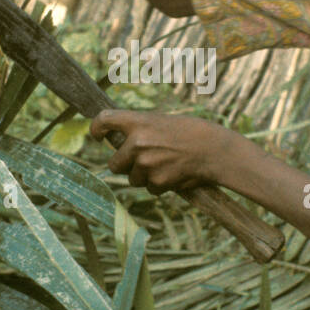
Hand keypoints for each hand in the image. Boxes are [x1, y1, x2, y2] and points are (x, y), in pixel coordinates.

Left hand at [89, 109, 234, 192]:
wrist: (213, 149)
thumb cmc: (190, 132)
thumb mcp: (161, 122)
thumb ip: (139, 130)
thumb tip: (120, 145)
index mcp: (138, 122)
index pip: (104, 120)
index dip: (96, 129)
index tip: (98, 135)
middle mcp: (137, 142)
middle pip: (114, 164)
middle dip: (125, 166)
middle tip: (143, 160)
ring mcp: (145, 164)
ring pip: (133, 179)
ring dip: (145, 176)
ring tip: (166, 164)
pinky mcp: (156, 182)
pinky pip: (150, 189)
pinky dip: (159, 185)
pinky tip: (174, 173)